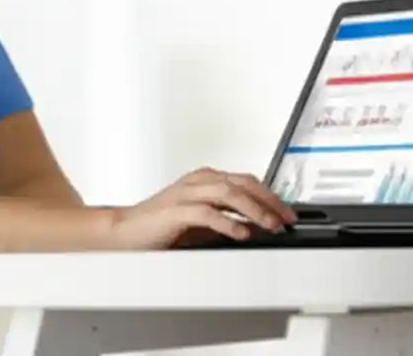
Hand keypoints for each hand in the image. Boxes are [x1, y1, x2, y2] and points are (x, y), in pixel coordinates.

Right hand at [108, 167, 296, 248]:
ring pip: (229, 193)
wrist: (125, 231)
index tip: (287, 211)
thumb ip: (226, 217)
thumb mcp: (201, 220)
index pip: (246, 181)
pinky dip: (228, 222)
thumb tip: (256, 225)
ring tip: (270, 225)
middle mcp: (198, 181)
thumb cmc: (160, 225)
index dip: (270, 195)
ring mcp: (186, 193)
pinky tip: (241, 233)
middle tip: (287, 217)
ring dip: (254, 209)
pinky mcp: (176, 210)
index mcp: (205, 179)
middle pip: (243, 183)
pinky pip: (207, 212)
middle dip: (269, 200)